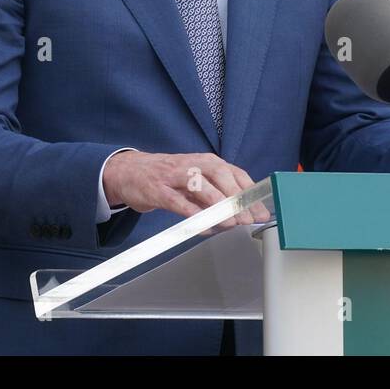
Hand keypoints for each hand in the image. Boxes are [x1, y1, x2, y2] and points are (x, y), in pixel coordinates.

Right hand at [102, 151, 272, 231]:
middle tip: (247, 218)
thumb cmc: (168, 177)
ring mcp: (174, 176)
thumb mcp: (196, 178)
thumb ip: (217, 193)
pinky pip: (178, 203)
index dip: (250, 193)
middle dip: (236, 198)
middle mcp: (192, 164)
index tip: (261, 211)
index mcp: (206, 161)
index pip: (234, 173)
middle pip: (220, 175)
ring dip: (217, 205)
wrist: (128, 171)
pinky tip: (203, 227)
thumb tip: (243, 212)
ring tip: (229, 223)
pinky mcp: (158, 190)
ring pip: (200, 185)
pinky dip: (192, 216)